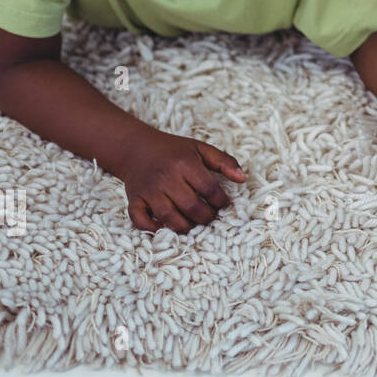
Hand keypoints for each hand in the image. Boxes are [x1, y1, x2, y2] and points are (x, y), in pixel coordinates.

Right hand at [118, 131, 246, 233]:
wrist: (136, 148)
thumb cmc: (174, 150)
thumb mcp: (201, 149)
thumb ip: (224, 162)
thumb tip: (243, 179)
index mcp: (185, 164)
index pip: (209, 189)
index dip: (221, 201)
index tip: (223, 204)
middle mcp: (166, 178)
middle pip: (191, 207)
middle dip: (206, 217)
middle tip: (210, 217)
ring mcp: (149, 191)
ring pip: (169, 217)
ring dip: (185, 226)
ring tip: (193, 224)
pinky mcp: (134, 200)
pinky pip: (140, 220)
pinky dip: (153, 229)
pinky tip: (166, 227)